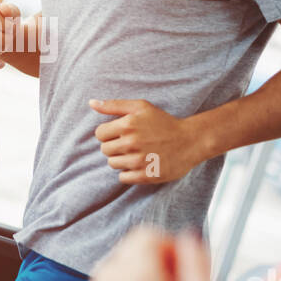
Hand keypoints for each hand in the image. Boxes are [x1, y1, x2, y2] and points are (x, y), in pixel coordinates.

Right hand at [0, 0, 22, 69]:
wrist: (5, 37)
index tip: (12, 28)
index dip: (5, 24)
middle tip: (9, 38)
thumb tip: (2, 8)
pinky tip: (1, 64)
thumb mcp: (16, 15)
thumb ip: (11, 10)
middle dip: (4, 38)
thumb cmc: (9, 24)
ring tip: (5, 47)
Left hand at [91, 99, 205, 183]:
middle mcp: (131, 143)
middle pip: (105, 150)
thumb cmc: (163, 122)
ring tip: (136, 153)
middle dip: (114, 146)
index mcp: (127, 125)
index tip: (120, 133)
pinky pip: (123, 178)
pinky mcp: (146, 175)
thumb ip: (114, 105)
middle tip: (130, 144)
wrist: (190, 141)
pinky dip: (129, 172)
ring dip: (121, 160)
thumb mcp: (141, 107)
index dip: (108, 133)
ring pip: (112, 164)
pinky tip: (140, 164)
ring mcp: (138, 161)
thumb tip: (91, 103)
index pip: (99, 134)